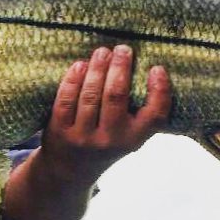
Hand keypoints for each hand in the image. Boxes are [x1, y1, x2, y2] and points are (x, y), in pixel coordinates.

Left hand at [39, 44, 171, 188]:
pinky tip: (80, 65)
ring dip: (97, 68)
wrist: (70, 170)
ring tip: (103, 52)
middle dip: (120, 67)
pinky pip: (66, 99)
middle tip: (123, 49)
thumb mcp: (128, 136)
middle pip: (116, 96)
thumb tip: (146, 67)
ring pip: (90, 95)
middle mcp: (110, 140)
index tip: (157, 68)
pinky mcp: (60, 130)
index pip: (154, 116)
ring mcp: (83, 136)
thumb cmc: (106, 143)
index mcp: (133, 140)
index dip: (159, 90)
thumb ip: (138, 111)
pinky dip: (73, 79)